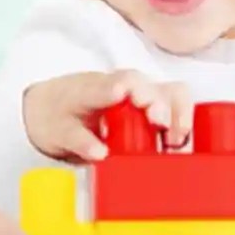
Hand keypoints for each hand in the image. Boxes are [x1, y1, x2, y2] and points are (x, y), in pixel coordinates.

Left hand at [23, 69, 192, 161]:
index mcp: (97, 88)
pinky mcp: (153, 109)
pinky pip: (176, 107)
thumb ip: (76, 139)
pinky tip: (177, 142)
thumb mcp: (56, 131)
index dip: (125, 88)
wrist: (52, 109)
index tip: (126, 96)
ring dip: (179, 113)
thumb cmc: (57, 117)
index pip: (116, 81)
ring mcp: (142, 95)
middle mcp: (125, 86)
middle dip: (159, 102)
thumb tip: (99, 152)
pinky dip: (182, 122)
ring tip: (174, 139)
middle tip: (159, 123)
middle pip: (150, 85)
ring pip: (171, 93)